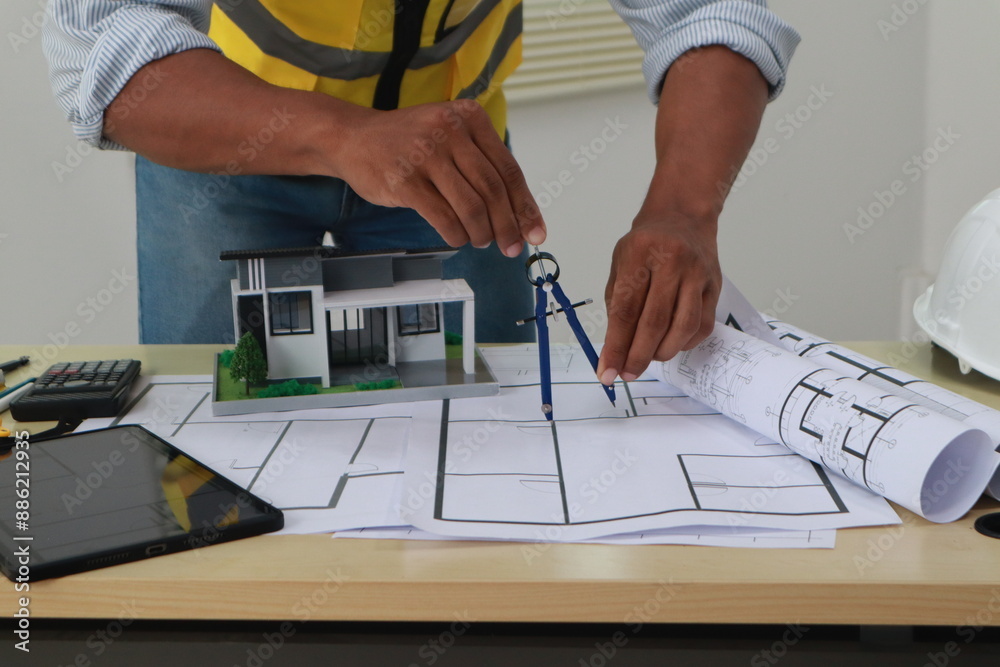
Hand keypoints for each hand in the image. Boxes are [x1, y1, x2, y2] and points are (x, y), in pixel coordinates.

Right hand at [329, 100, 545, 256]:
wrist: (353, 137)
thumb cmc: (408, 141)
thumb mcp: (449, 134)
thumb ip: (481, 163)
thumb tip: (518, 212)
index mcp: (469, 117)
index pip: (508, 169)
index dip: (525, 206)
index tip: (536, 231)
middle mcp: (450, 131)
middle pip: (493, 190)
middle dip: (508, 226)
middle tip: (512, 246)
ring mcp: (426, 155)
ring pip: (471, 207)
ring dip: (481, 233)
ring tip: (480, 240)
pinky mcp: (405, 181)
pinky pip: (444, 218)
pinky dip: (457, 235)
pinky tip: (458, 238)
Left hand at [597, 214, 720, 382]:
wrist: (683, 217)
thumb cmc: (646, 244)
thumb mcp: (620, 264)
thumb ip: (616, 307)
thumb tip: (612, 353)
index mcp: (639, 254)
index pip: (626, 310)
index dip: (616, 346)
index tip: (607, 371)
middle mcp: (671, 262)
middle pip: (654, 322)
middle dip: (638, 356)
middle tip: (627, 374)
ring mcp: (697, 273)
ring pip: (682, 327)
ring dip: (662, 352)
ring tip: (648, 358)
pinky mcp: (715, 285)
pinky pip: (701, 326)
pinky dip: (683, 343)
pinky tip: (670, 344)